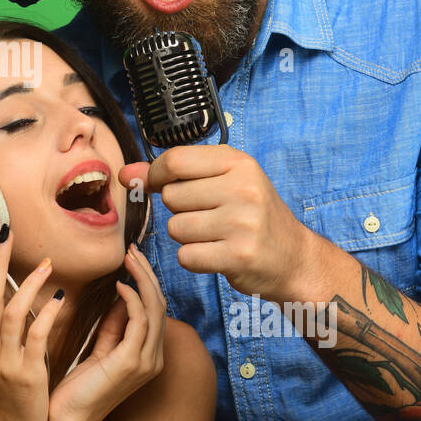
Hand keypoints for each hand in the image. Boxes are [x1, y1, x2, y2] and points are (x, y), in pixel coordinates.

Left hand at [46, 243, 165, 420]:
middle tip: (132, 250)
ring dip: (142, 279)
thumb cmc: (78, 389)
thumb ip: (113, 327)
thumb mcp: (99, 350)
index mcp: (147, 356)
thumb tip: (118, 298)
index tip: (130, 258)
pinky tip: (118, 287)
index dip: (146, 281)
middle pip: (161, 305)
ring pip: (155, 309)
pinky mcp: (132, 363)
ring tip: (128, 259)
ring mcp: (145, 361)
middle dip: (147, 274)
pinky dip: (132, 300)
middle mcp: (153, 358)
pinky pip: (140, 322)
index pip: (156, 310)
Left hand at [119, 144, 318, 303]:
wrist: (294, 258)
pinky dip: (194, 259)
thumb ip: (171, 175)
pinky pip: (186, 256)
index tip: (160, 184)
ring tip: (214, 235)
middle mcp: (243, 189)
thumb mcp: (222, 182)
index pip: (175, 160)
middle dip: (179, 210)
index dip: (157, 175)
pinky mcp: (238, 256)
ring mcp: (242, 223)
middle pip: (172, 196)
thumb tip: (125, 174)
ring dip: (186, 236)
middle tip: (208, 215)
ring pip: (176, 228)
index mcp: (238, 163)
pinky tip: (217, 254)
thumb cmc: (252, 215)